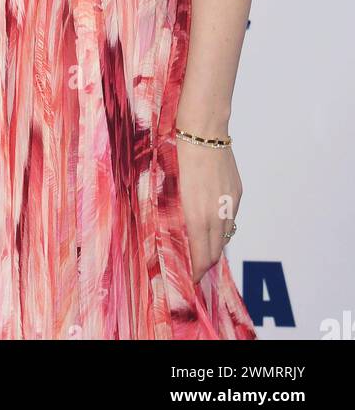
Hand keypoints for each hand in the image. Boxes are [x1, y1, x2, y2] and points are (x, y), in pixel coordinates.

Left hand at [176, 138, 242, 283]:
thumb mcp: (172, 189)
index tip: (190, 278)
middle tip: (195, 267)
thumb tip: (178, 231)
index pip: (202, 256)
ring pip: (226, 235)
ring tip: (203, 246)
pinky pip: (231, 217)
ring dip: (215, 244)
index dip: (196, 271)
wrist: (203, 130)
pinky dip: (222, 225)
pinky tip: (213, 221)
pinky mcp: (237, 192)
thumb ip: (178, 214)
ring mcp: (230, 203)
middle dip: (206, 262)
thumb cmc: (178, 155)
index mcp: (198, 216)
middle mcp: (218, 214)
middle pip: (216, 251)